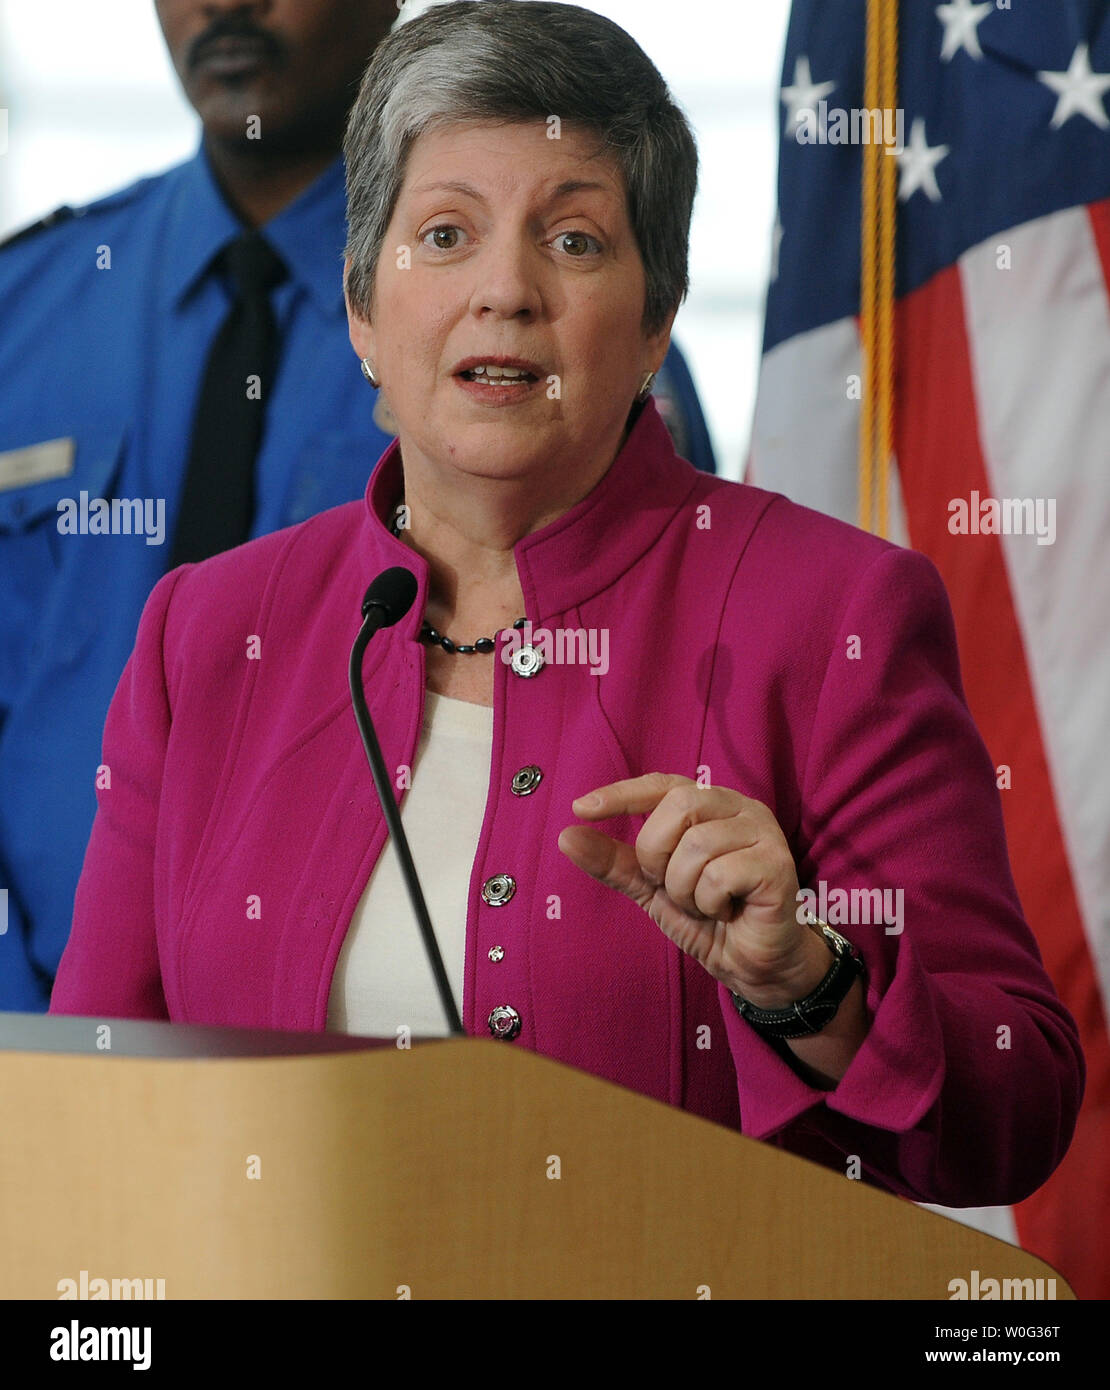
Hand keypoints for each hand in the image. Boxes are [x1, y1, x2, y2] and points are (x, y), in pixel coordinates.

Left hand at [558, 772, 815, 1002]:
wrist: (751, 965)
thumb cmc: (708, 917)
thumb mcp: (651, 887)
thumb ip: (614, 861)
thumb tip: (567, 836)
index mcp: (712, 804)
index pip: (662, 784)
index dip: (622, 793)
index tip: (580, 809)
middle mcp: (740, 808)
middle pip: (678, 806)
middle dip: (657, 854)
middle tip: (671, 886)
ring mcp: (763, 833)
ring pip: (697, 845)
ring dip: (684, 888)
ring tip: (703, 904)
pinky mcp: (777, 865)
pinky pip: (721, 875)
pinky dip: (709, 902)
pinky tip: (726, 911)